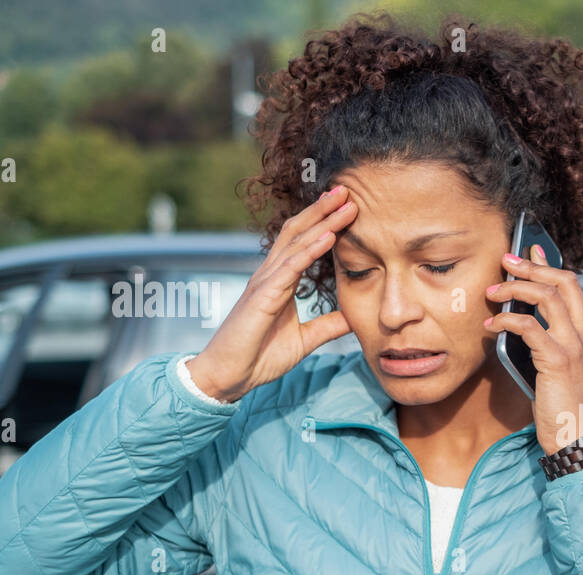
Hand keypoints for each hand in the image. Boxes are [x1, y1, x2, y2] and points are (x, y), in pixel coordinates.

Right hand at [186, 185, 357, 401]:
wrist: (228, 377)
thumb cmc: (259, 357)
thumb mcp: (305, 339)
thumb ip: (328, 325)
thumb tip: (354, 317)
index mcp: (279, 281)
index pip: (304, 242)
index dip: (324, 222)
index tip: (347, 206)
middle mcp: (270, 275)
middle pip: (299, 231)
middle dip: (324, 209)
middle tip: (348, 189)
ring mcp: (264, 283)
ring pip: (296, 242)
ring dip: (322, 221)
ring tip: (344, 202)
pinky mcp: (262, 297)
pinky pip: (289, 268)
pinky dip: (309, 251)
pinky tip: (327, 237)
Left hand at [483, 244, 582, 455]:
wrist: (575, 441)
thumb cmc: (563, 411)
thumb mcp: (560, 372)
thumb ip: (549, 346)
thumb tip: (521, 323)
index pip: (573, 288)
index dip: (550, 265)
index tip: (530, 251)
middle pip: (563, 282)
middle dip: (532, 265)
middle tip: (505, 260)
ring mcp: (575, 347)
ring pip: (547, 297)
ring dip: (516, 288)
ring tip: (492, 291)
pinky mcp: (558, 361)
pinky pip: (530, 326)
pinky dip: (507, 318)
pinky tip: (492, 323)